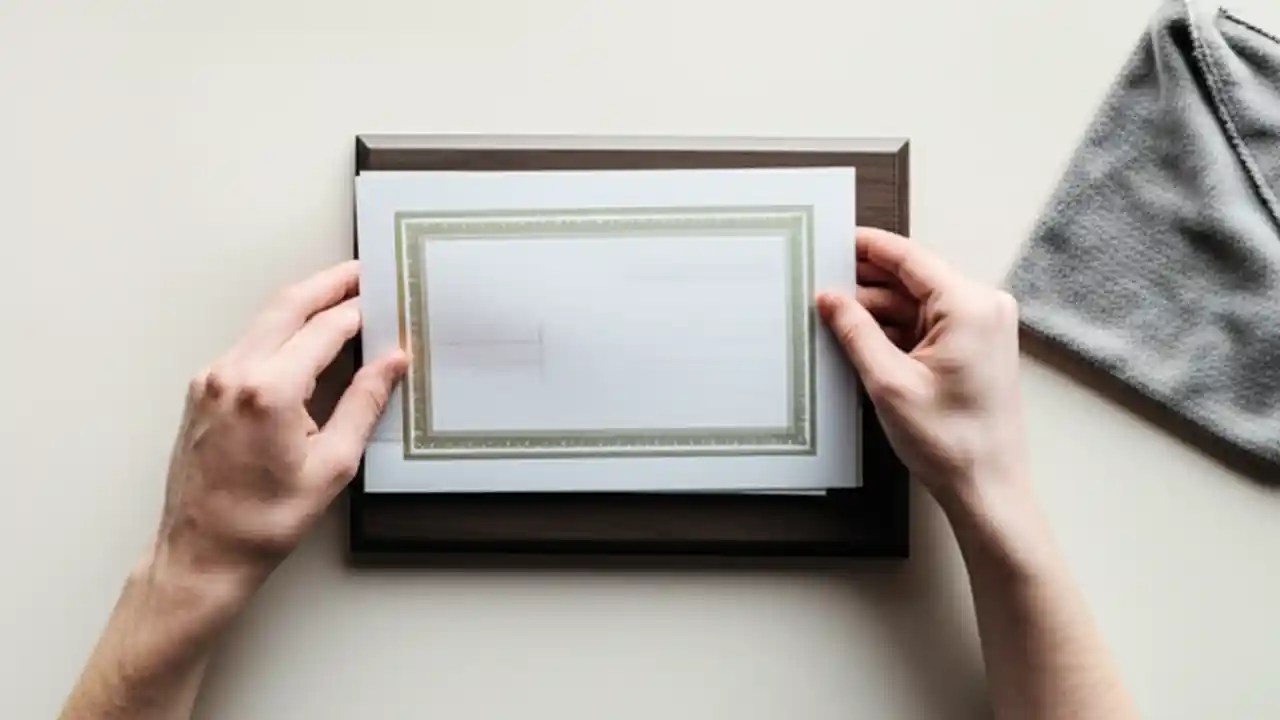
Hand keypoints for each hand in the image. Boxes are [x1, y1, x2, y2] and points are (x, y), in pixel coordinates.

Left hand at [154, 260, 405, 597]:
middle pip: (288, 305)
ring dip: (303, 304)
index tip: (386, 304)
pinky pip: (248, 343)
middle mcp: (233, 373)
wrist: (203, 552)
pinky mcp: (202, 390)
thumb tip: (391, 361)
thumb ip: (364, 402)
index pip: (326, 329)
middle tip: (363, 274)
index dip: (361, 313)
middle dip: (329, 284)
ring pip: (264, 320)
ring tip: (339, 298)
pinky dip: (280, 329)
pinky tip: (304, 337)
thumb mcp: (332, 464)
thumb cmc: (265, 520)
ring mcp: (211, 378)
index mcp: (269, 391)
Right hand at [817, 228, 1026, 508]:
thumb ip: (855, 332)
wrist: (987, 487)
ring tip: (834, 318)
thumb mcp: (888, 382)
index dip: (868, 247)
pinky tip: (861, 338)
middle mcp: (983, 308)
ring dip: (877, 310)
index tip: (835, 240)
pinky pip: (927, 324)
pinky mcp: (975, 347)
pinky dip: (895, 329)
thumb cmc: (952, 442)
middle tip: (822, 285)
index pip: (910, 258)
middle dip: (866, 284)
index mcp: (970, 306)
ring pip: (916, 303)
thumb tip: (830, 298)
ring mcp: (982, 327)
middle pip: (913, 279)